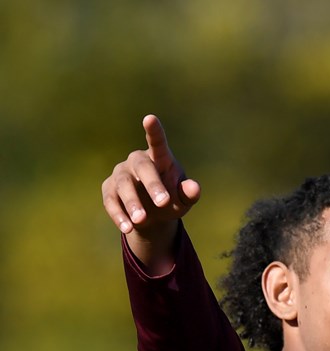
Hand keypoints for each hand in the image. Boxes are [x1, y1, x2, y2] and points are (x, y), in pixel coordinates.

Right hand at [101, 115, 200, 266]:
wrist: (152, 217)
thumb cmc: (171, 200)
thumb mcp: (183, 200)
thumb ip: (188, 193)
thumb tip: (194, 188)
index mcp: (159, 159)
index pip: (157, 143)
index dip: (154, 131)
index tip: (150, 119)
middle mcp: (137, 162)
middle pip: (142, 167)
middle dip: (152, 185)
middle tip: (163, 203)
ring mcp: (121, 175)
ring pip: (123, 184)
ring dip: (133, 203)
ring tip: (142, 221)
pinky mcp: (109, 191)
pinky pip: (111, 201)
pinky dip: (119, 215)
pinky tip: (128, 227)